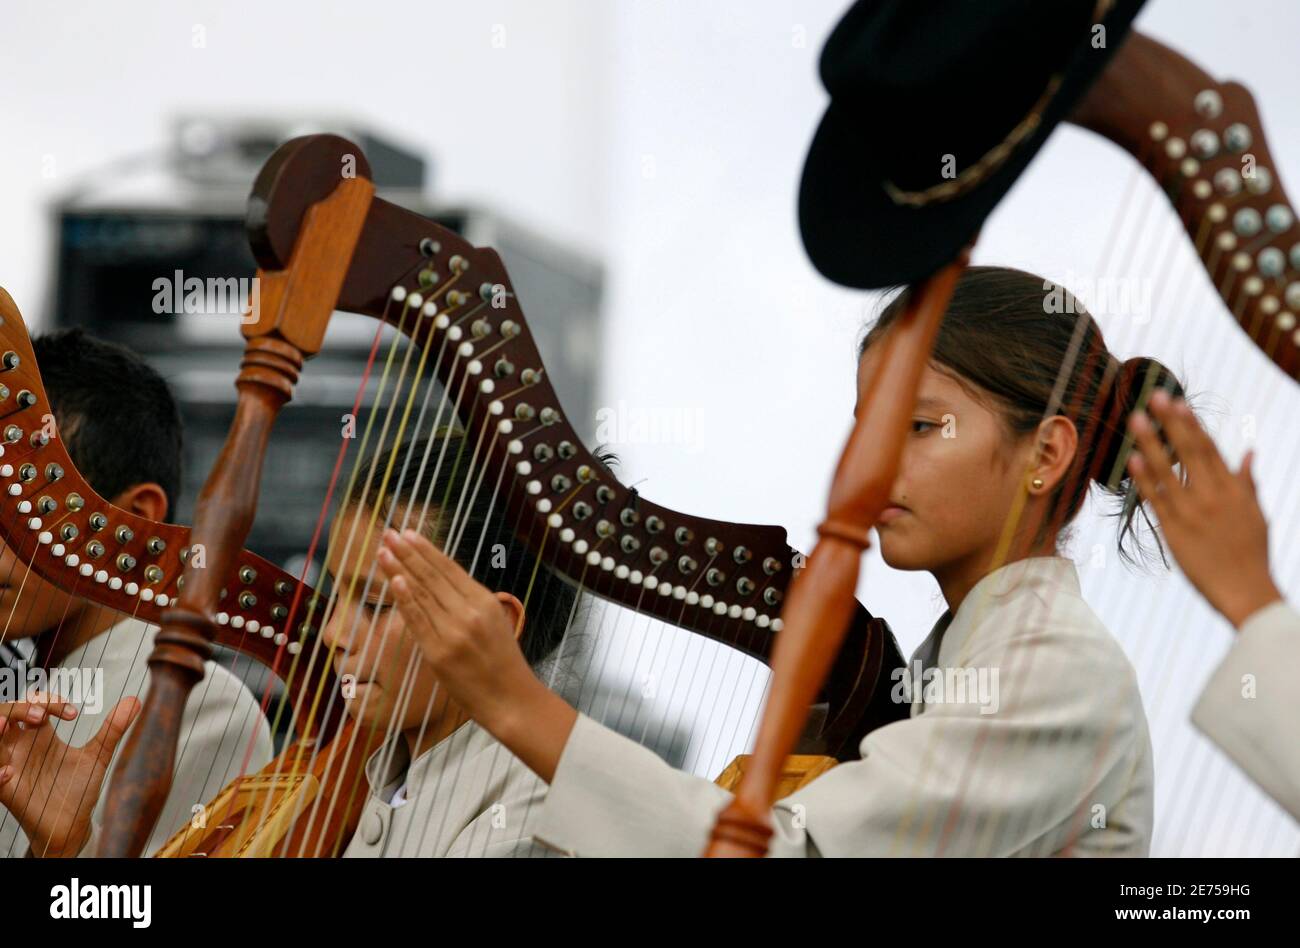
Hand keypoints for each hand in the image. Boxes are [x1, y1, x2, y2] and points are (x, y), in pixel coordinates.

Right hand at [0, 694, 139, 856]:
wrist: (72, 823)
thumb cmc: (78, 788)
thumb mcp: (97, 755)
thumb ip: (113, 729)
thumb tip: (135, 701)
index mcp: (41, 735)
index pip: (34, 705)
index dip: (48, 701)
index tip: (72, 713)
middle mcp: (22, 747)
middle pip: (5, 714)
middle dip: (17, 707)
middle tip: (39, 715)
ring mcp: (11, 766)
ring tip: (5, 725)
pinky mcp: (6, 790)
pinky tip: (7, 772)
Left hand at [376, 529, 575, 781]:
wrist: (511, 699)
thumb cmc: (502, 662)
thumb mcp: (495, 622)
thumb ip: (470, 602)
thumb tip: (442, 581)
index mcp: (485, 601)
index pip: (449, 569)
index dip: (426, 549)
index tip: (408, 533)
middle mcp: (469, 612)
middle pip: (432, 576)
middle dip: (408, 553)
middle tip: (388, 533)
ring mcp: (453, 633)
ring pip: (422, 594)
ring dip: (399, 570)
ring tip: (382, 551)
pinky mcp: (438, 654)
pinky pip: (418, 621)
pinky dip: (405, 600)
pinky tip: (394, 580)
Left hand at [1126, 390, 1281, 628]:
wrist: (1246, 592)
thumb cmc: (1251, 553)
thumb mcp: (1256, 513)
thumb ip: (1247, 481)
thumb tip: (1248, 452)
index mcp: (1233, 489)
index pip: (1210, 449)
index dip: (1193, 424)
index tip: (1178, 402)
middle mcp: (1212, 495)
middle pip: (1188, 452)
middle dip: (1171, 422)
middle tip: (1154, 396)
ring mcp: (1192, 512)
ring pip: (1167, 470)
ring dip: (1150, 442)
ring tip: (1136, 418)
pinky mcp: (1174, 530)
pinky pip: (1156, 499)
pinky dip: (1143, 478)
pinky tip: (1131, 459)